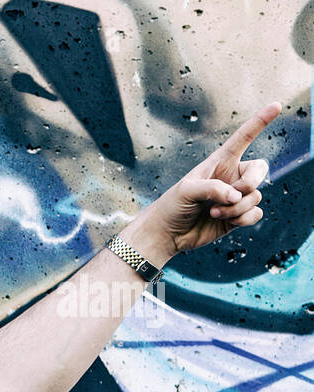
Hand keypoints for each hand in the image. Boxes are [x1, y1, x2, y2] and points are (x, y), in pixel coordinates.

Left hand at [129, 101, 280, 263]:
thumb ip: (212, 188)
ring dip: (236, 208)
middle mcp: (231, 177)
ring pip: (255, 196)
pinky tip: (227, 222)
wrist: (167, 233)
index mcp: (219, 162)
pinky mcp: (238, 215)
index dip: (260, 122)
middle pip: (261, 169)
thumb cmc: (172, 206)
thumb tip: (236, 195)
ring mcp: (236, 197)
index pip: (243, 138)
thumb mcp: (186, 191)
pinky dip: (243, 219)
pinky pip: (256, 214)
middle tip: (232, 194)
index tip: (276, 105)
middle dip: (250, 183)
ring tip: (213, 212)